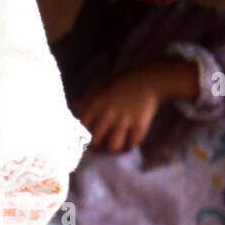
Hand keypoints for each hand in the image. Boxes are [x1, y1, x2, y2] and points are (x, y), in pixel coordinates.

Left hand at [73, 58, 196, 151]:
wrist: (149, 78)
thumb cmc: (123, 82)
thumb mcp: (102, 87)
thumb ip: (88, 99)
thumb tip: (74, 105)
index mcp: (95, 105)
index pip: (82, 129)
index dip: (84, 135)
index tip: (89, 136)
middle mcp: (108, 114)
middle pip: (96, 141)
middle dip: (99, 144)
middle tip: (105, 142)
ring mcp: (124, 120)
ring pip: (113, 147)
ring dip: (116, 146)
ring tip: (118, 142)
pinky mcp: (140, 124)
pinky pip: (133, 142)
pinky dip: (132, 142)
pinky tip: (132, 137)